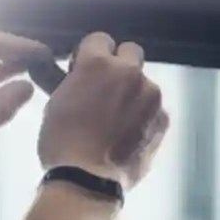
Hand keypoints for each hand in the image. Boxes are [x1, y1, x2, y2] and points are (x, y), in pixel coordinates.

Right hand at [38, 33, 169, 189]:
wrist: (86, 180)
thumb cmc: (62, 143)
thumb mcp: (56, 102)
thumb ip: (74, 81)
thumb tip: (77, 74)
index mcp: (97, 64)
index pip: (100, 39)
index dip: (90, 55)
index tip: (84, 71)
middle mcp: (129, 73)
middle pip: (130, 51)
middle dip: (119, 64)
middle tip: (104, 89)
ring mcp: (151, 96)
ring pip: (143, 82)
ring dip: (132, 93)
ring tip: (114, 121)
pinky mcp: (163, 119)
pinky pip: (153, 108)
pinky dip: (143, 116)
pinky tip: (126, 135)